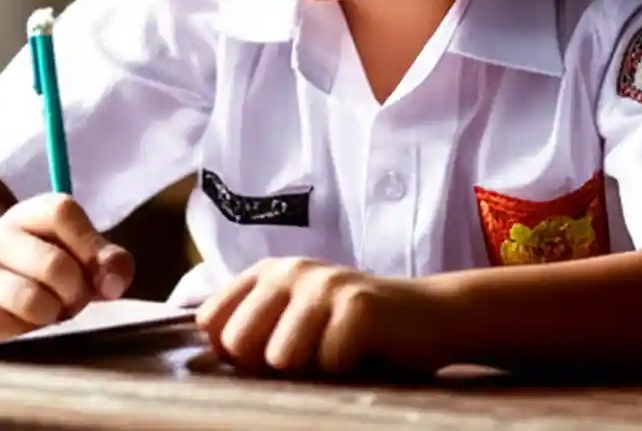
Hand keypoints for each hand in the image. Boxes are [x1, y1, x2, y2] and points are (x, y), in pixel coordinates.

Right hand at [0, 194, 134, 341]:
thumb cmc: (42, 268)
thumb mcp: (77, 252)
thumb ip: (108, 261)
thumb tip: (115, 285)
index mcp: (30, 214)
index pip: (62, 212)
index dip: (90, 245)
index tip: (97, 269)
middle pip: (54, 265)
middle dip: (77, 291)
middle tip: (74, 299)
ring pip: (29, 300)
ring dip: (51, 314)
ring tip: (49, 311)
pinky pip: (0, 325)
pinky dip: (21, 331)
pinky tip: (21, 323)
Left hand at [196, 258, 452, 375]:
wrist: (432, 317)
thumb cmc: (357, 331)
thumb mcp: (297, 321)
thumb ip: (253, 329)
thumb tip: (209, 356)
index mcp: (268, 272)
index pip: (211, 322)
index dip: (235, 353)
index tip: (271, 353)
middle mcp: (291, 270)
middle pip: (238, 343)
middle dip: (269, 366)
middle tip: (310, 356)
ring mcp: (325, 284)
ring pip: (281, 358)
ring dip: (313, 369)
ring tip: (339, 352)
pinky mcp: (358, 305)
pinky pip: (328, 363)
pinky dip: (348, 370)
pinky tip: (366, 351)